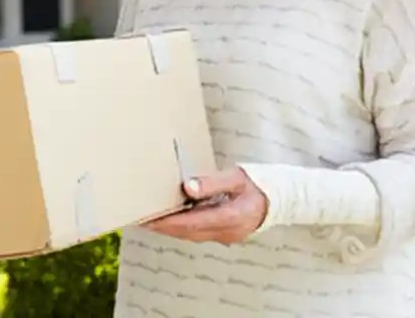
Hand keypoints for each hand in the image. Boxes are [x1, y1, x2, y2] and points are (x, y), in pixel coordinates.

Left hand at [141, 167, 268, 244]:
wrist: (275, 201)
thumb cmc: (254, 185)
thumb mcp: (235, 177)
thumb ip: (212, 182)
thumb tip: (188, 187)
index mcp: (231, 217)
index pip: (193, 223)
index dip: (168, 222)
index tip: (148, 218)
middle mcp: (227, 232)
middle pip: (187, 232)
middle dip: (162, 226)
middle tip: (139, 218)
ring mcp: (225, 237)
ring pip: (190, 235)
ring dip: (169, 229)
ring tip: (147, 219)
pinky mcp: (222, 236)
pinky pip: (196, 234)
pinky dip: (180, 228)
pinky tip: (167, 220)